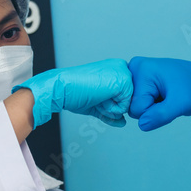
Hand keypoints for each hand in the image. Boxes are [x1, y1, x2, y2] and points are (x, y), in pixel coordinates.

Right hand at [15, 59, 132, 128]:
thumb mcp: (97, 103)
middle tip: (95, 96)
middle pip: (127, 101)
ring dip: (110, 108)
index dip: (109, 104)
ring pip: (127, 105)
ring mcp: (124, 73)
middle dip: (111, 106)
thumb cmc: (75, 93)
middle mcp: (121, 68)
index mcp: (115, 69)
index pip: (124, 97)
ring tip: (96, 96)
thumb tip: (123, 122)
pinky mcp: (124, 81)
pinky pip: (125, 107)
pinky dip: (111, 109)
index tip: (94, 95)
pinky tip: (99, 97)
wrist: (63, 88)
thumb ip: (112, 112)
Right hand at [128, 57, 190, 131]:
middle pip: (132, 108)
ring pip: (135, 108)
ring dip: (152, 108)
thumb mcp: (182, 104)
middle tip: (168, 99)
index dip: (154, 111)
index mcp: (141, 69)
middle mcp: (133, 69)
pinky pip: (138, 104)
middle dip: (151, 110)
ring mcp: (134, 75)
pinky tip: (162, 96)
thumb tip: (142, 124)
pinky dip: (151, 106)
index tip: (168, 100)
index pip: (136, 107)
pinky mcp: (138, 82)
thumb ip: (161, 115)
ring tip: (166, 97)